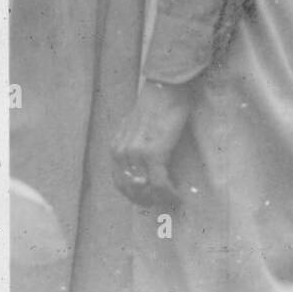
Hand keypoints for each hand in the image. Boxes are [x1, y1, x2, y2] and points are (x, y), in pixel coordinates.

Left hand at [111, 79, 192, 209]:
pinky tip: (177, 195)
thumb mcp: (135, 125)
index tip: (147, 199)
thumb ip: (133, 142)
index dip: (133, 195)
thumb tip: (140, 160)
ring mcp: (136, 155)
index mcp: (116, 147)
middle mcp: (121, 153)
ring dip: (158, 199)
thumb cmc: (156, 103)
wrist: (166, 88)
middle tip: (160, 203)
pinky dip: (168, 193)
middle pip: (129, 190)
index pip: (119, 182)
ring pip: (145, 189)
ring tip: (170, 199)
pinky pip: (160, 183)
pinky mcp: (154, 154)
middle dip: (146, 200)